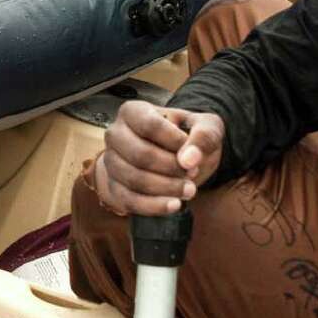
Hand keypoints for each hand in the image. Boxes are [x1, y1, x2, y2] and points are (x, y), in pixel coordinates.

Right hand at [92, 100, 224, 216]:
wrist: (178, 156)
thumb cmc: (188, 136)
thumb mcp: (206, 127)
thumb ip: (203, 136)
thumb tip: (189, 159)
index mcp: (133, 111)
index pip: (149, 125)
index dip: (174, 142)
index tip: (193, 153)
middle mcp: (115, 134)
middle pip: (139, 154)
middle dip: (171, 168)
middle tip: (192, 173)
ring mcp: (111, 161)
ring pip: (134, 179)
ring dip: (165, 188)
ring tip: (189, 190)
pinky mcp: (114, 187)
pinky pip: (128, 200)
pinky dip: (153, 206)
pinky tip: (174, 205)